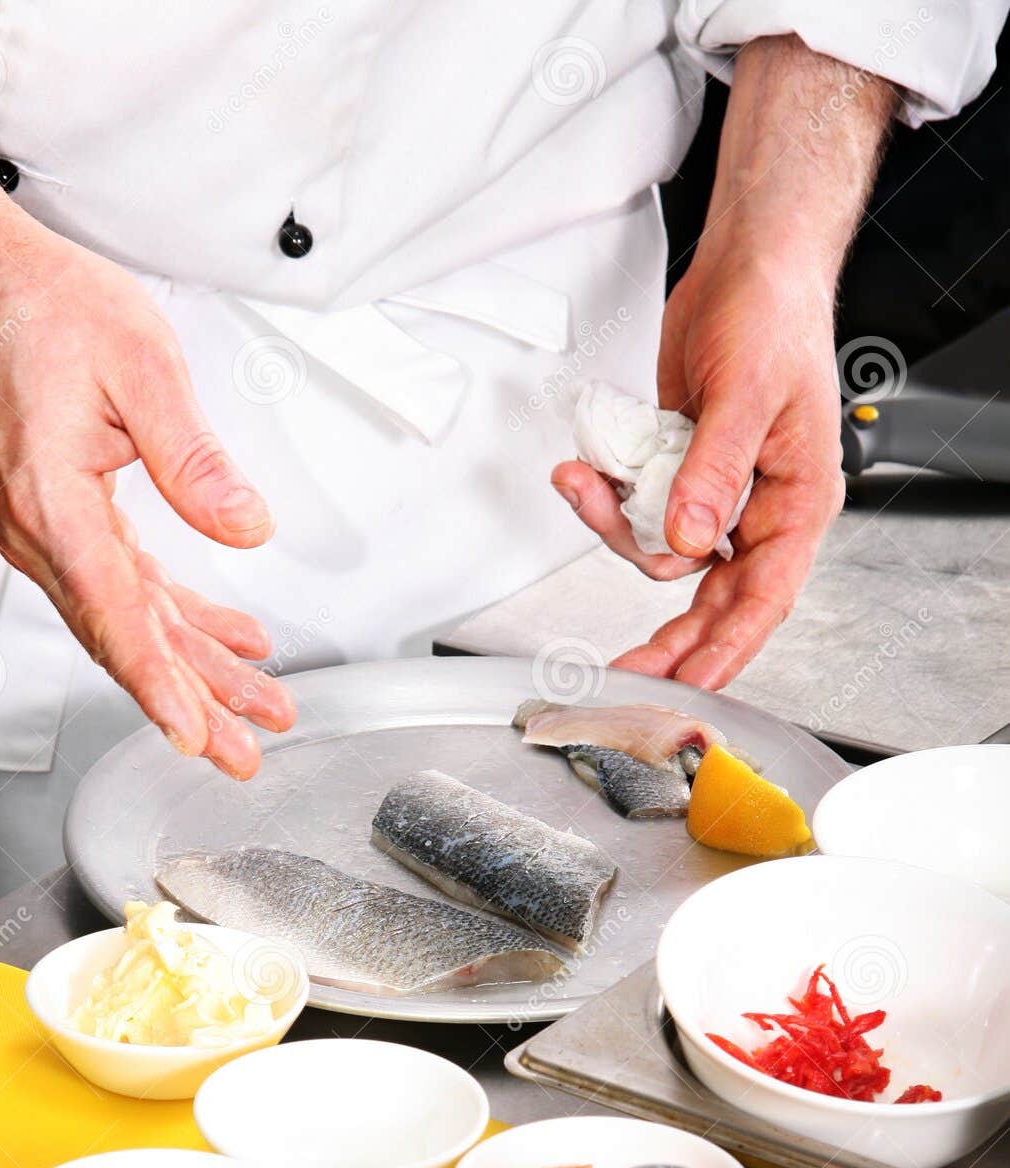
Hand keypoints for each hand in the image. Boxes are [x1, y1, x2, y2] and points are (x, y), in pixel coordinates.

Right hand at [0, 227, 293, 775]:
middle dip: (194, 702)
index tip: (194, 733)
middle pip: (126, 640)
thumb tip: (246, 527)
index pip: (114, 616)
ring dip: (197, 671)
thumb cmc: (45, 310)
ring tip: (256, 709)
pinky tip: (227, 643)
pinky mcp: (70, 523)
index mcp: (50, 502)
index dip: (160, 684)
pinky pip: (130, 591)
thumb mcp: (142, 367)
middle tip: (245, 751)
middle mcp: (41, 532)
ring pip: (134, 624)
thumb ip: (195, 459)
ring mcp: (52, 534)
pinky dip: (181, 622)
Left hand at [552, 247, 844, 686]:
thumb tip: (689, 539)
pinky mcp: (676, 475)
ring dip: (613, 529)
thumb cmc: (774, 318)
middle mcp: (758, 511)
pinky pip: (638, 511)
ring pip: (660, 552)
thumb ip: (714, 472)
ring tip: (581, 485)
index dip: (726, 650)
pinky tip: (585, 471)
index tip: (688, 687)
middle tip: (624, 674)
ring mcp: (714, 496)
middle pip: (712, 600)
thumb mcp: (748, 394)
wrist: (747, 267)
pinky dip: (607, 499)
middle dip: (667, 638)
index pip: (764, 597)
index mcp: (798, 502)